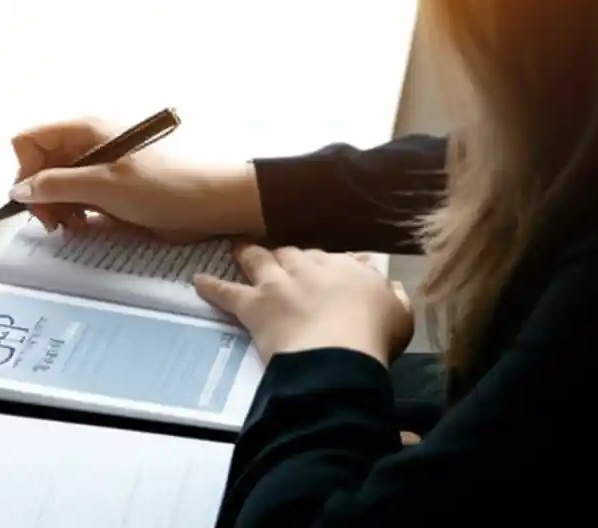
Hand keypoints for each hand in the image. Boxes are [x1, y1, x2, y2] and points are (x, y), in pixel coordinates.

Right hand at [7, 116, 264, 240]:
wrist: (211, 203)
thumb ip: (56, 186)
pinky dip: (74, 214)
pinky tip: (85, 227)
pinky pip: (77, 199)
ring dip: (57, 209)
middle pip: (40, 166)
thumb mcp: (103, 186)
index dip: (25, 171)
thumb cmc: (162, 186)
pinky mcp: (110, 190)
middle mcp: (87, 145)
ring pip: (56, 186)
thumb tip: (18, 190)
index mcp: (84, 130)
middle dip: (40, 196)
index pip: (30, 141)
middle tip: (54, 224)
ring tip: (72, 227)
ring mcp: (98, 168)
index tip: (37, 201)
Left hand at [192, 244, 413, 364]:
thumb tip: (391, 286)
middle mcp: (310, 268)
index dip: (323, 262)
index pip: (331, 257)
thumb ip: (395, 297)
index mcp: (347, 268)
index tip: (319, 265)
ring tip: (237, 246)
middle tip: (276, 251)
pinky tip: (197, 280)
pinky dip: (211, 286)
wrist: (337, 351)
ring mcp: (279, 283)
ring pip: (259, 260)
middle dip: (284, 251)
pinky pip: (226, 292)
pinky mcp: (254, 305)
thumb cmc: (374, 335)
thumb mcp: (400, 314)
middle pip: (292, 253)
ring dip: (247, 252)